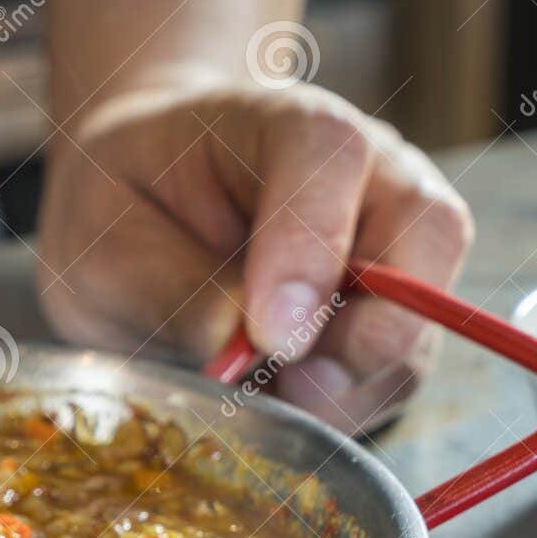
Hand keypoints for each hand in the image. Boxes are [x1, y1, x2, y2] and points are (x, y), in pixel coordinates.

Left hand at [37, 79, 472, 431]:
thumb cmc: (127, 209)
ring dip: (353, 385)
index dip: (311, 244)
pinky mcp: (391, 316)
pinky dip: (344, 408)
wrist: (147, 212)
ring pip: (420, 320)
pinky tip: (279, 412)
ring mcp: (394, 244)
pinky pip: (395, 373)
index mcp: (285, 125)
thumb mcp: (108, 240)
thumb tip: (233, 349)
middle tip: (296, 388)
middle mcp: (368, 174)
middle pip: (428, 233)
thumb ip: (170, 285)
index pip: (329, 156)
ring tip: (269, 408)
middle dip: (372, 329)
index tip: (270, 335)